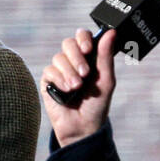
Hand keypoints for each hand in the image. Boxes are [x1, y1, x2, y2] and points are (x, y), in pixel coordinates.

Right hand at [40, 28, 117, 146]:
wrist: (83, 128)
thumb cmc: (97, 105)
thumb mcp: (106, 80)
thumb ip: (106, 56)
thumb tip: (111, 32)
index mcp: (89, 58)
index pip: (82, 36)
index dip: (83, 38)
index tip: (88, 49)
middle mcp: (73, 61)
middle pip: (68, 43)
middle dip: (76, 57)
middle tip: (85, 73)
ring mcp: (60, 70)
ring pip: (59, 57)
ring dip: (69, 72)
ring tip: (77, 87)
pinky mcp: (48, 81)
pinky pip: (50, 70)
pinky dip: (60, 79)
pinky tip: (67, 91)